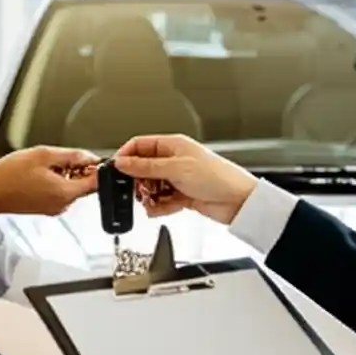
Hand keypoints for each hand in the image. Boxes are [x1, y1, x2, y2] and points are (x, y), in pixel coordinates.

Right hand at [0, 146, 100, 219]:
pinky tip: (38, 174)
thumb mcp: (43, 155)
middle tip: (58, 158)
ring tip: (42, 166)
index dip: (96, 167)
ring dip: (64, 173)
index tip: (87, 157)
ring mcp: (55, 208)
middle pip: (84, 184)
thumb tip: (90, 157)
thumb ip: (71, 156)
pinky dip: (54, 181)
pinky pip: (59, 192)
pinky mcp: (46, 208)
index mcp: (66, 192)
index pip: (97, 182)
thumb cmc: (9, 175)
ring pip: (71, 187)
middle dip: (77, 169)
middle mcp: (63, 204)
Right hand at [112, 134, 255, 224]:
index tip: (117, 169)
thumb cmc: (217, 177)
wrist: (238, 201)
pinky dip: (159, 207)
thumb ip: (145, 167)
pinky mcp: (182, 196)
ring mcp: (178, 178)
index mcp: (173, 145)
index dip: (126, 156)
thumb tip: (122, 162)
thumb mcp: (175, 168)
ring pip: (151, 187)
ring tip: (150, 202)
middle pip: (143, 168)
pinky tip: (159, 209)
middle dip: (137, 181)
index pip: (140, 145)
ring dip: (148, 196)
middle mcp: (174, 160)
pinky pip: (161, 201)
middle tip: (136, 190)